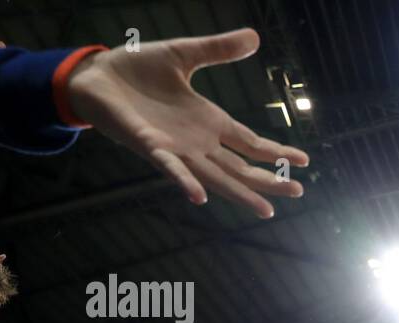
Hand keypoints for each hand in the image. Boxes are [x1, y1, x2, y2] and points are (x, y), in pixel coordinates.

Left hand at [64, 29, 308, 217]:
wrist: (93, 74)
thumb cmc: (135, 68)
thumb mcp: (183, 54)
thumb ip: (218, 50)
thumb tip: (254, 37)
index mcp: (208, 120)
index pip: (251, 143)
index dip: (277, 152)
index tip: (305, 161)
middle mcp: (197, 141)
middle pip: (241, 167)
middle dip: (269, 181)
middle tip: (298, 193)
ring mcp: (176, 147)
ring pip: (216, 176)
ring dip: (240, 194)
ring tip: (267, 209)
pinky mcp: (149, 145)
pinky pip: (170, 168)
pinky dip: (185, 182)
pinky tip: (201, 197)